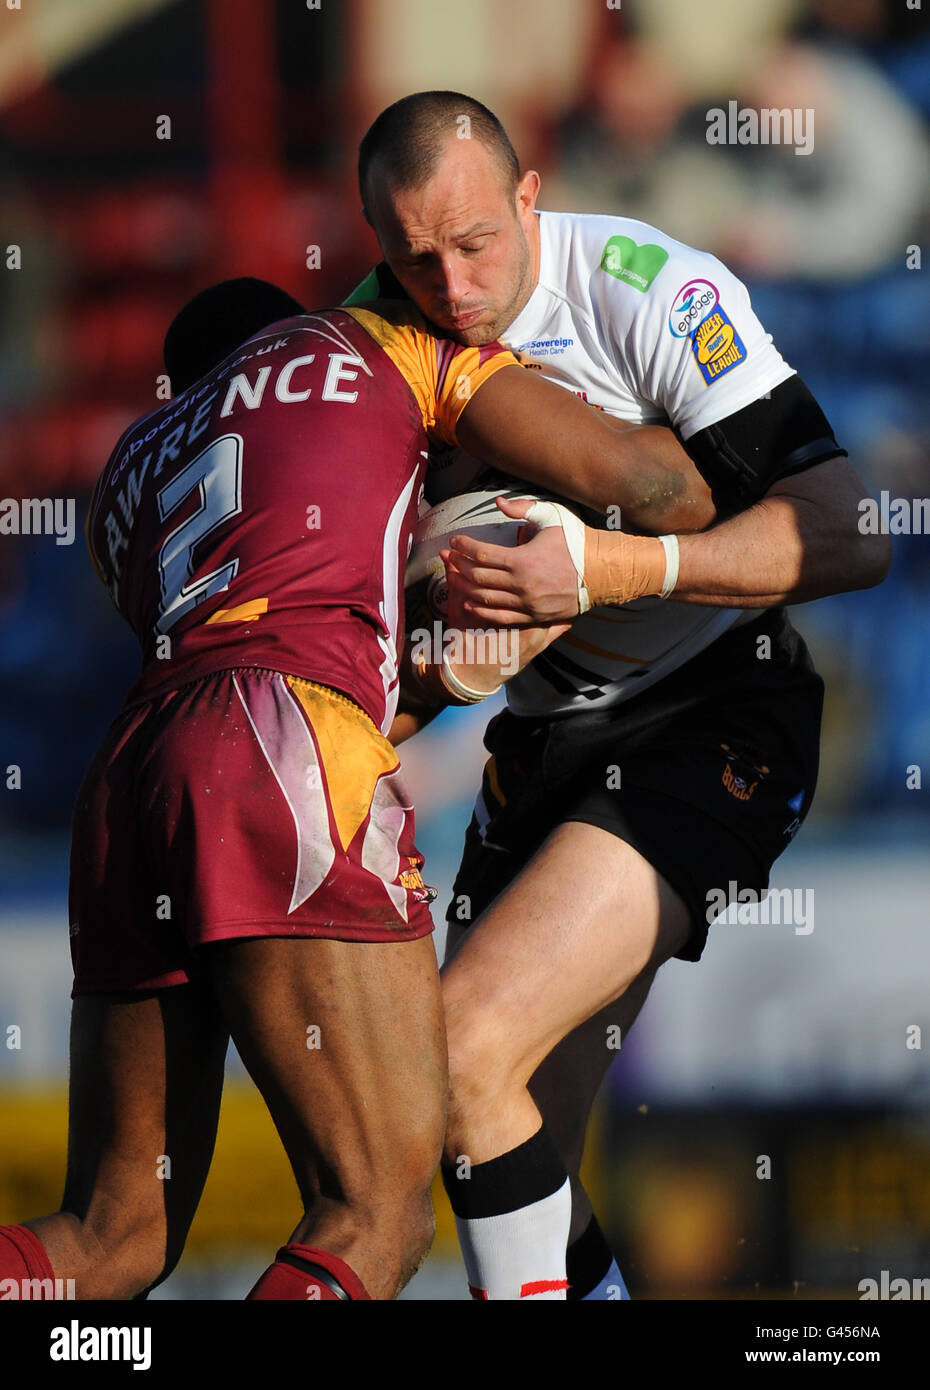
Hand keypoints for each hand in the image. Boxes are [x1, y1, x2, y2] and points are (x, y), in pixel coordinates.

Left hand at [442, 495, 667, 623]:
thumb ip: (522, 509)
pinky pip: (501, 616)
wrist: (602, 571)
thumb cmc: (576, 540)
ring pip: (485, 598)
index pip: (482, 554)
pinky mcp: (534, 616)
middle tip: (444, 556)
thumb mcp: (551, 516)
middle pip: (478, 576)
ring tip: (450, 577)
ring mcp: (527, 604)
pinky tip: (468, 602)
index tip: (453, 540)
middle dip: (457, 565)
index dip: (463, 547)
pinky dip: (482, 610)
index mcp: (523, 560)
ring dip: (464, 587)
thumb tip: (498, 503)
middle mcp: (522, 585)